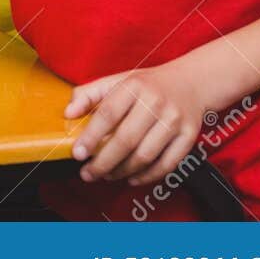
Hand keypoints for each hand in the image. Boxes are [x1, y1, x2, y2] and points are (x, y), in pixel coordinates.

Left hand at [65, 59, 211, 186]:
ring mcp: (174, 121)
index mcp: (134, 86)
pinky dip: (146, 176)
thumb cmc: (148, 85)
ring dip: (122, 171)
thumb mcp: (116, 80)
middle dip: (103, 162)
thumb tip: (68, 113)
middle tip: (88, 173)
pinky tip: (130, 177)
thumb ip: (88, 94)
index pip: (108, 114)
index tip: (78, 153)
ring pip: (145, 156)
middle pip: (126, 140)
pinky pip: (166, 165)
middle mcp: (156, 103)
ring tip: (106, 174)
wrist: (191, 82)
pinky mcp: (189, 137)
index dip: (90, 136)